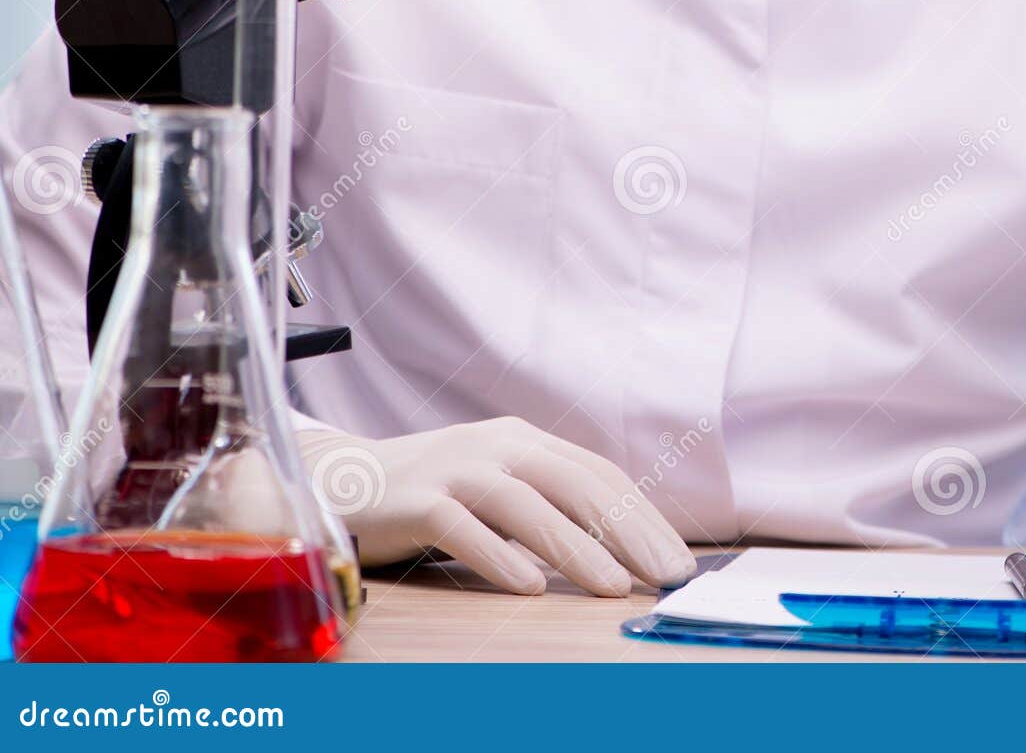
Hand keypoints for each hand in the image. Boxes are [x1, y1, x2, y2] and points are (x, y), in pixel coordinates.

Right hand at [299, 419, 697, 596]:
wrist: (346, 480)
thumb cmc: (438, 491)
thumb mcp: (501, 485)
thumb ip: (551, 504)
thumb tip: (623, 547)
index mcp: (526, 439)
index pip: (599, 475)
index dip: (643, 516)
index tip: (677, 558)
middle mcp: (498, 444)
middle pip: (575, 485)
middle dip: (628, 532)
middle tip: (665, 574)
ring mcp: (456, 467)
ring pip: (526, 505)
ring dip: (575, 548)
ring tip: (613, 586)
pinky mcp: (417, 498)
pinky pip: (462, 526)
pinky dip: (497, 556)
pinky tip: (529, 587)